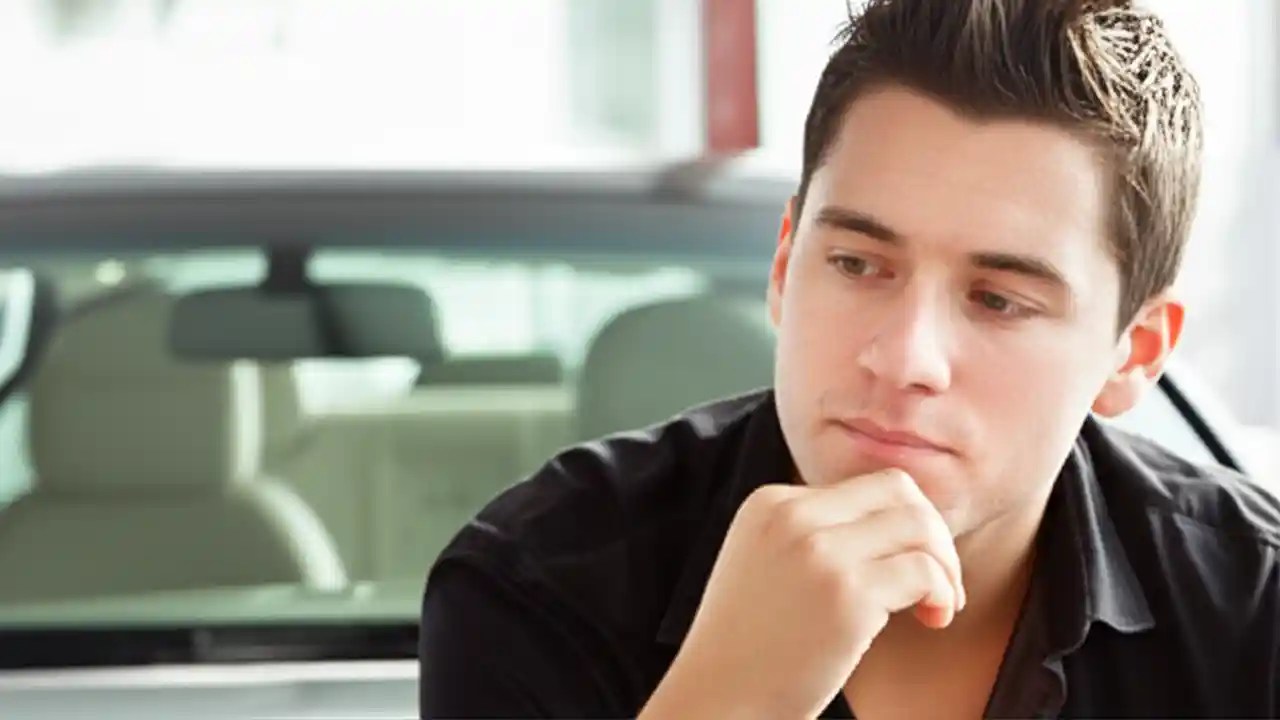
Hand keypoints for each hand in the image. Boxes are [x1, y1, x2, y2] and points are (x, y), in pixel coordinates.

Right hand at [641, 468, 964, 719]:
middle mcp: (793, 516)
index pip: (866, 487)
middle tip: (937, 580)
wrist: (718, 700)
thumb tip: (894, 522)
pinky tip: (933, 620)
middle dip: (933, 531)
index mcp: (770, 503)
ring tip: (939, 604)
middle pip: (898, 490)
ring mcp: (820, 553)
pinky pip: (925, 571)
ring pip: (920, 525)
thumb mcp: (766, 563)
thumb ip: (812, 533)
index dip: (902, 525)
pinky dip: (943, 593)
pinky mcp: (847, 595)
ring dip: (945, 564)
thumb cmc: (750, 647)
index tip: (905, 568)